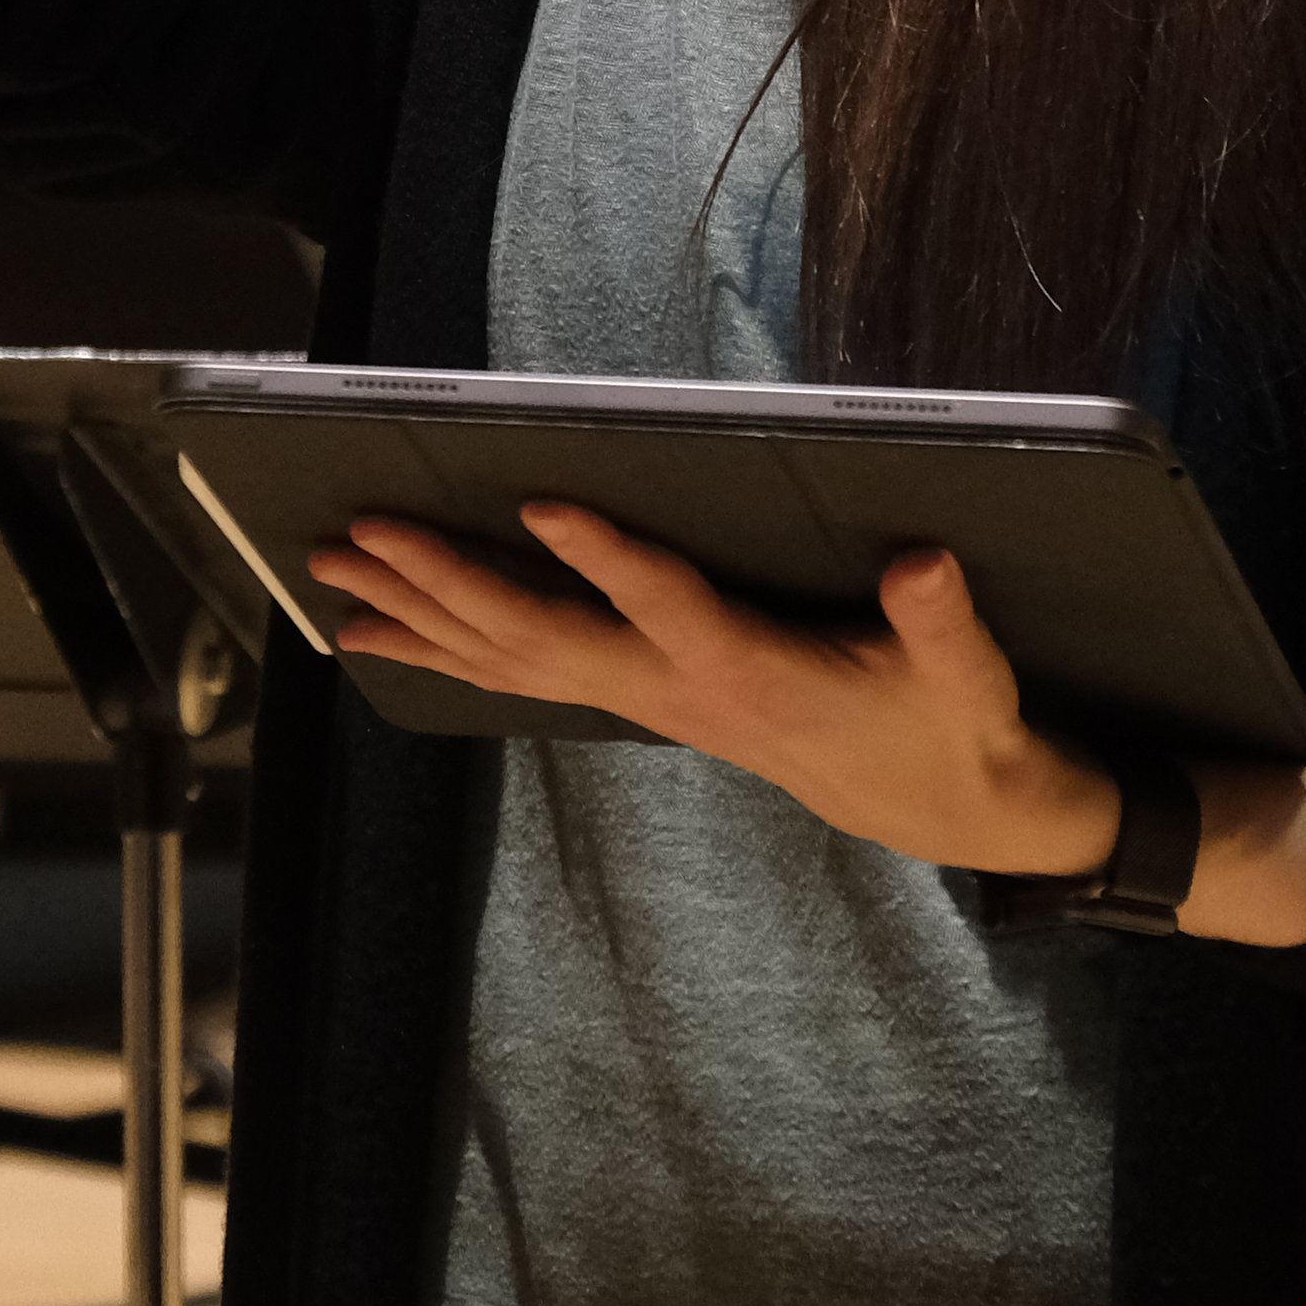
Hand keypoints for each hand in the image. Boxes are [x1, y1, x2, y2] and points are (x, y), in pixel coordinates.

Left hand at [314, 503, 1305, 942]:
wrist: (938, 805)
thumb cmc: (951, 725)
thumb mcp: (971, 679)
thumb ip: (944, 621)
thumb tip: (925, 562)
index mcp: (753, 673)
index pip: (670, 609)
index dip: (611, 561)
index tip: (545, 500)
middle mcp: (680, 690)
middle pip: (545, 638)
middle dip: (448, 583)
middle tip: (361, 531)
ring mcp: (652, 700)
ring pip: (516, 658)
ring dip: (422, 612)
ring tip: (334, 570)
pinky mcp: (645, 698)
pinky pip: (524, 676)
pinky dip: (448, 649)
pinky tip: (384, 630)